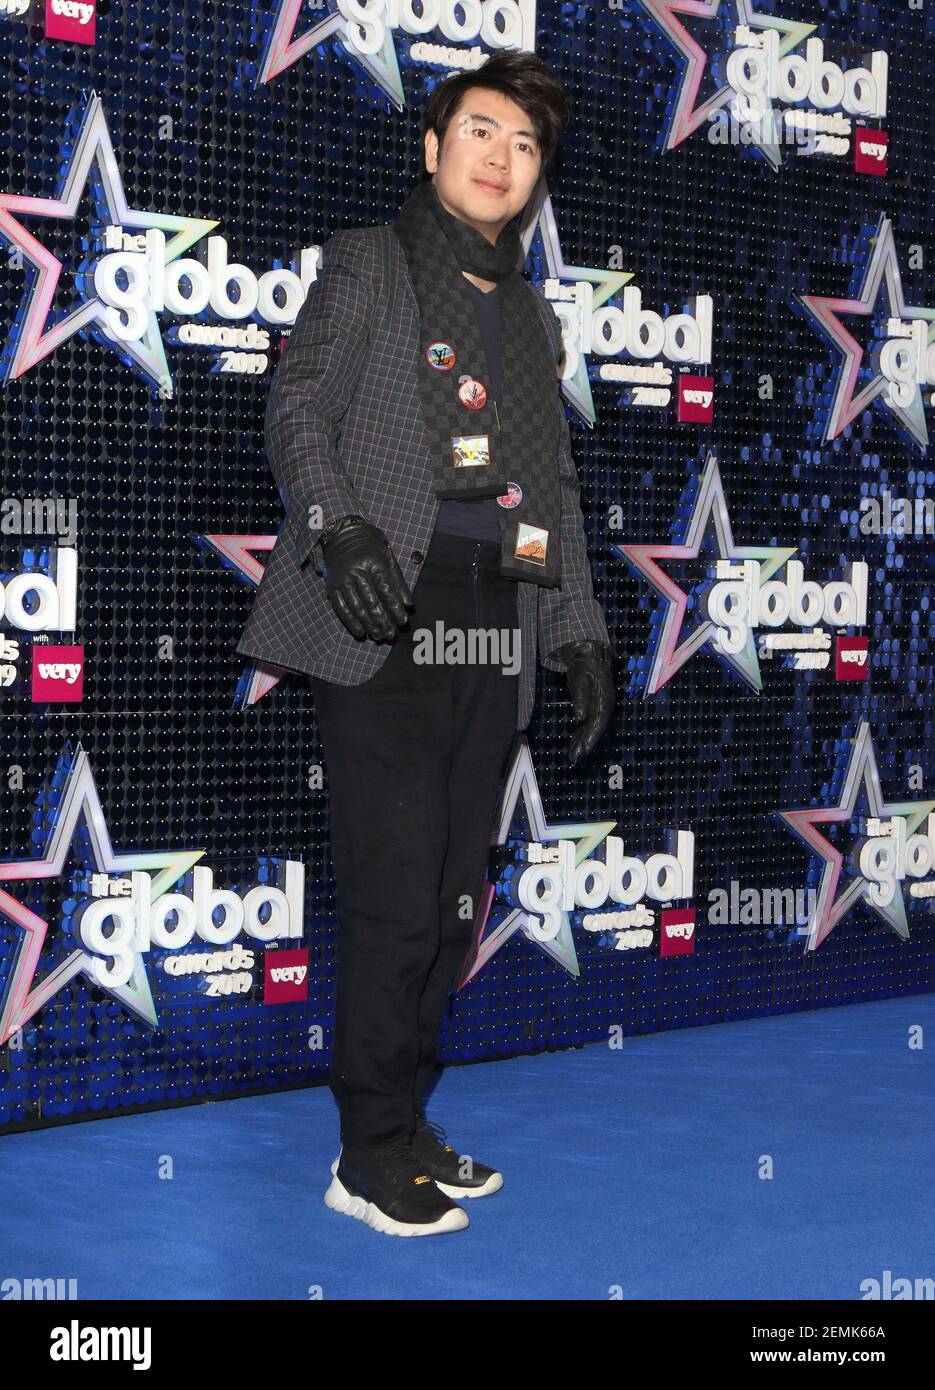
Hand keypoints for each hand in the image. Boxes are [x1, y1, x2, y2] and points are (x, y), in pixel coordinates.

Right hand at [320, 516, 413, 640]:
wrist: (341, 534)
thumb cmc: (370, 547)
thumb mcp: (387, 558)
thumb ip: (398, 581)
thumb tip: (409, 604)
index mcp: (373, 562)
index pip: (386, 589)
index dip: (395, 607)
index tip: (403, 620)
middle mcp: (356, 571)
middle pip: (371, 601)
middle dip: (382, 620)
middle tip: (391, 634)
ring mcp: (343, 580)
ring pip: (357, 606)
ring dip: (368, 624)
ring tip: (378, 635)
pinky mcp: (332, 587)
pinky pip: (341, 607)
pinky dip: (350, 621)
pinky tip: (360, 632)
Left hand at [555, 640, 615, 766]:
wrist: (589, 653)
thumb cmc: (584, 666)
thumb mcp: (580, 680)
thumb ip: (581, 698)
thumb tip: (580, 718)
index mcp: (604, 700)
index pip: (598, 722)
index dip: (591, 737)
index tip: (583, 749)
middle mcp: (605, 705)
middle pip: (595, 728)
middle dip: (585, 743)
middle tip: (574, 757)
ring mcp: (600, 705)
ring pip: (592, 727)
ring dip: (582, 740)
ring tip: (573, 754)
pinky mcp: (595, 705)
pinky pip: (589, 722)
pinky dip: (581, 732)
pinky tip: (575, 742)